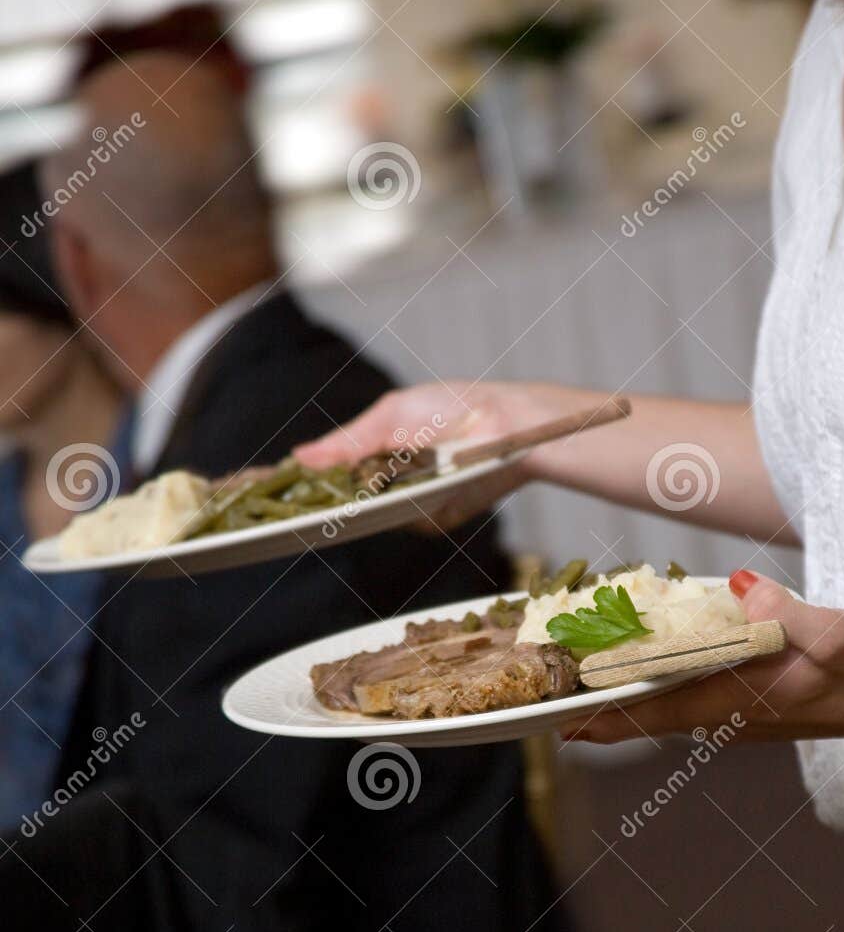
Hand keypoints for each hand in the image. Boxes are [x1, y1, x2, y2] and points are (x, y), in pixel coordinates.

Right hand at [294, 380, 600, 530]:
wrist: (507, 425)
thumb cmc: (451, 407)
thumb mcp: (391, 415)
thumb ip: (347, 440)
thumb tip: (298, 458)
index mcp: (370, 454)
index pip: (321, 474)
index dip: (290, 483)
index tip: (248, 489)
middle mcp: (384, 484)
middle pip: (335, 505)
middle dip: (304, 508)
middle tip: (268, 513)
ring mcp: (406, 505)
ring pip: (364, 520)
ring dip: (341, 517)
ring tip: (312, 510)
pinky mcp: (432, 520)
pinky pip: (400, 524)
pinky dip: (388, 516)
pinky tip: (374, 506)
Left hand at [564, 570, 843, 744]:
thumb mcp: (835, 632)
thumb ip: (784, 611)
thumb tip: (736, 587)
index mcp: (739, 697)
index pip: (656, 710)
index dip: (604, 715)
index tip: (558, 720)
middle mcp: (727, 714)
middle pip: (645, 716)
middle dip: (595, 710)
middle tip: (545, 698)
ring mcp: (733, 715)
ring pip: (661, 710)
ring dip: (619, 701)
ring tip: (574, 682)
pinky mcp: (743, 707)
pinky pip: (682, 702)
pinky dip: (650, 691)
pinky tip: (634, 673)